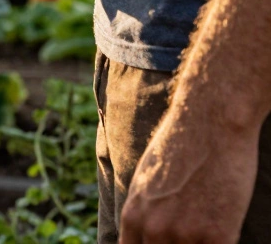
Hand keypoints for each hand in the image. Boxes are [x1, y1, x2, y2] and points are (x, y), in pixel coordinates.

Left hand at [119, 103, 258, 243]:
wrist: (209, 122)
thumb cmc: (179, 146)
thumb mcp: (147, 181)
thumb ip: (145, 212)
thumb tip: (147, 234)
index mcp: (133, 216)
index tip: (162, 243)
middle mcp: (154, 230)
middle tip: (187, 234)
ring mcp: (186, 235)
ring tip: (204, 228)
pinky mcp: (218, 235)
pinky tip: (222, 234)